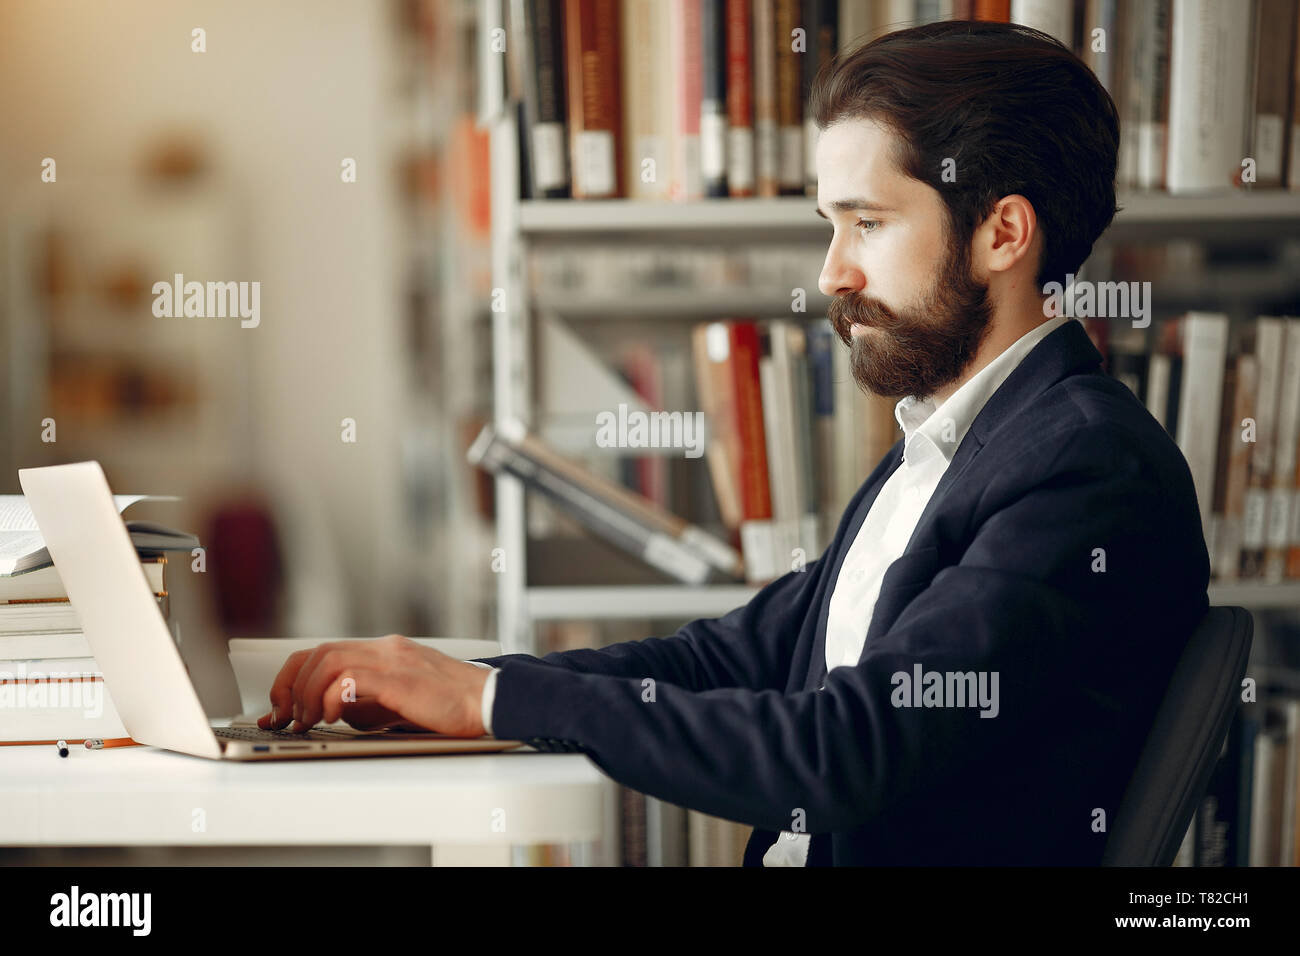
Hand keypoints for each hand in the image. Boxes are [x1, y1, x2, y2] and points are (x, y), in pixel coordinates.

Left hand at [255, 635, 490, 736]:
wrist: (489, 700)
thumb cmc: (450, 705)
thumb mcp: (398, 700)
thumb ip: (366, 700)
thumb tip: (331, 712)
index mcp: (383, 652)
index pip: (321, 651)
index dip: (291, 679)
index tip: (280, 708)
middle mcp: (384, 649)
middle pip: (317, 653)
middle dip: (290, 688)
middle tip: (288, 718)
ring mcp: (393, 660)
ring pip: (329, 661)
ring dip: (308, 694)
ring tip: (311, 720)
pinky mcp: (401, 678)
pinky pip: (352, 678)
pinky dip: (333, 697)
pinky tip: (337, 716)